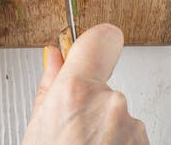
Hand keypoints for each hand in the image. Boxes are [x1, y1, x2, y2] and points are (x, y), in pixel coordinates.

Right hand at [23, 24, 148, 144]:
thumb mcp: (37, 127)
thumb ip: (50, 86)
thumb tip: (55, 57)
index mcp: (79, 89)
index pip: (103, 37)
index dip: (96, 42)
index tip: (91, 47)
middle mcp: (111, 104)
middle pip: (107, 85)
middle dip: (93, 103)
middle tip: (72, 131)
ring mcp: (133, 130)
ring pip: (120, 116)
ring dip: (107, 131)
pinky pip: (132, 138)